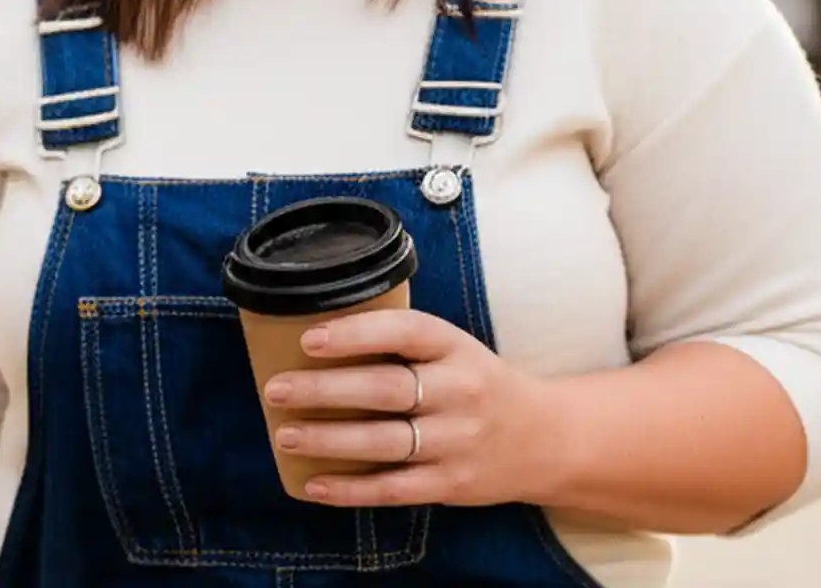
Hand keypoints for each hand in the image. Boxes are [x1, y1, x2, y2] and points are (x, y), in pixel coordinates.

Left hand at [262, 309, 553, 507]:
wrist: (544, 438)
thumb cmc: (478, 384)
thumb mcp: (454, 350)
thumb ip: (401, 345)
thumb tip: (315, 338)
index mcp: (456, 348)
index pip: (404, 332)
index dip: (355, 334)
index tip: (309, 338)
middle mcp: (459, 392)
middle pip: (384, 388)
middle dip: (324, 390)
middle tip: (276, 389)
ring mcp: (457, 441)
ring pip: (384, 441)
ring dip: (328, 439)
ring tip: (284, 434)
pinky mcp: (451, 483)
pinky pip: (393, 488)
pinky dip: (350, 489)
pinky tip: (314, 484)